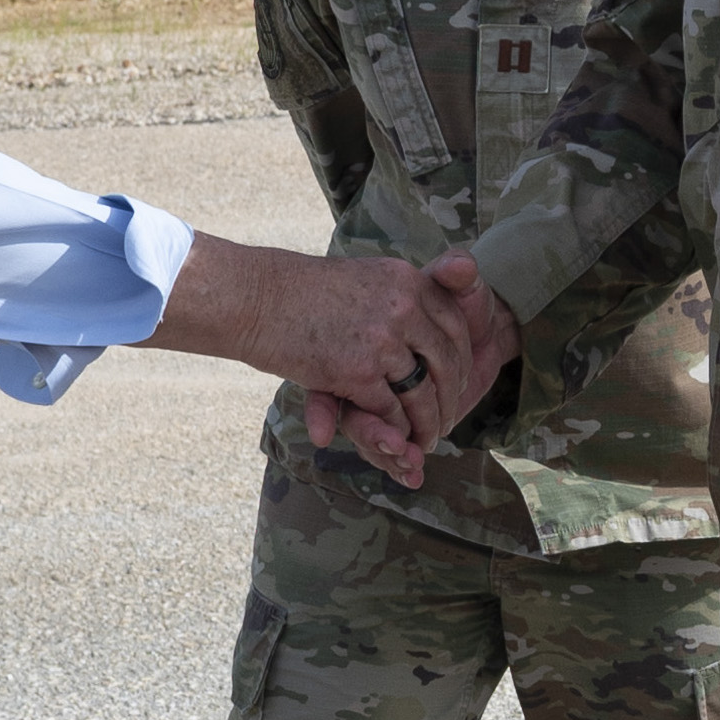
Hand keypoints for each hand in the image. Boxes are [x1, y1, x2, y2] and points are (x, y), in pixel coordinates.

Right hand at [140, 235, 492, 486]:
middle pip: (448, 362)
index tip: (460, 383)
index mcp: (410, 280)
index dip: (461, 362)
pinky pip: (390, 410)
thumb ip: (407, 294)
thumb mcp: (370, 278)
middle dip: (450, 399)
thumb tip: (451, 295)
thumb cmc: (309, 292)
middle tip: (445, 422)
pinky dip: (394, 430)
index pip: (456, 326)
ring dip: (426, 423)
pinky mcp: (356, 370)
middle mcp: (403, 306)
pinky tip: (394, 440)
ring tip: (425, 440)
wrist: (258, 297)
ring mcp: (382, 339)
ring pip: (423, 393)